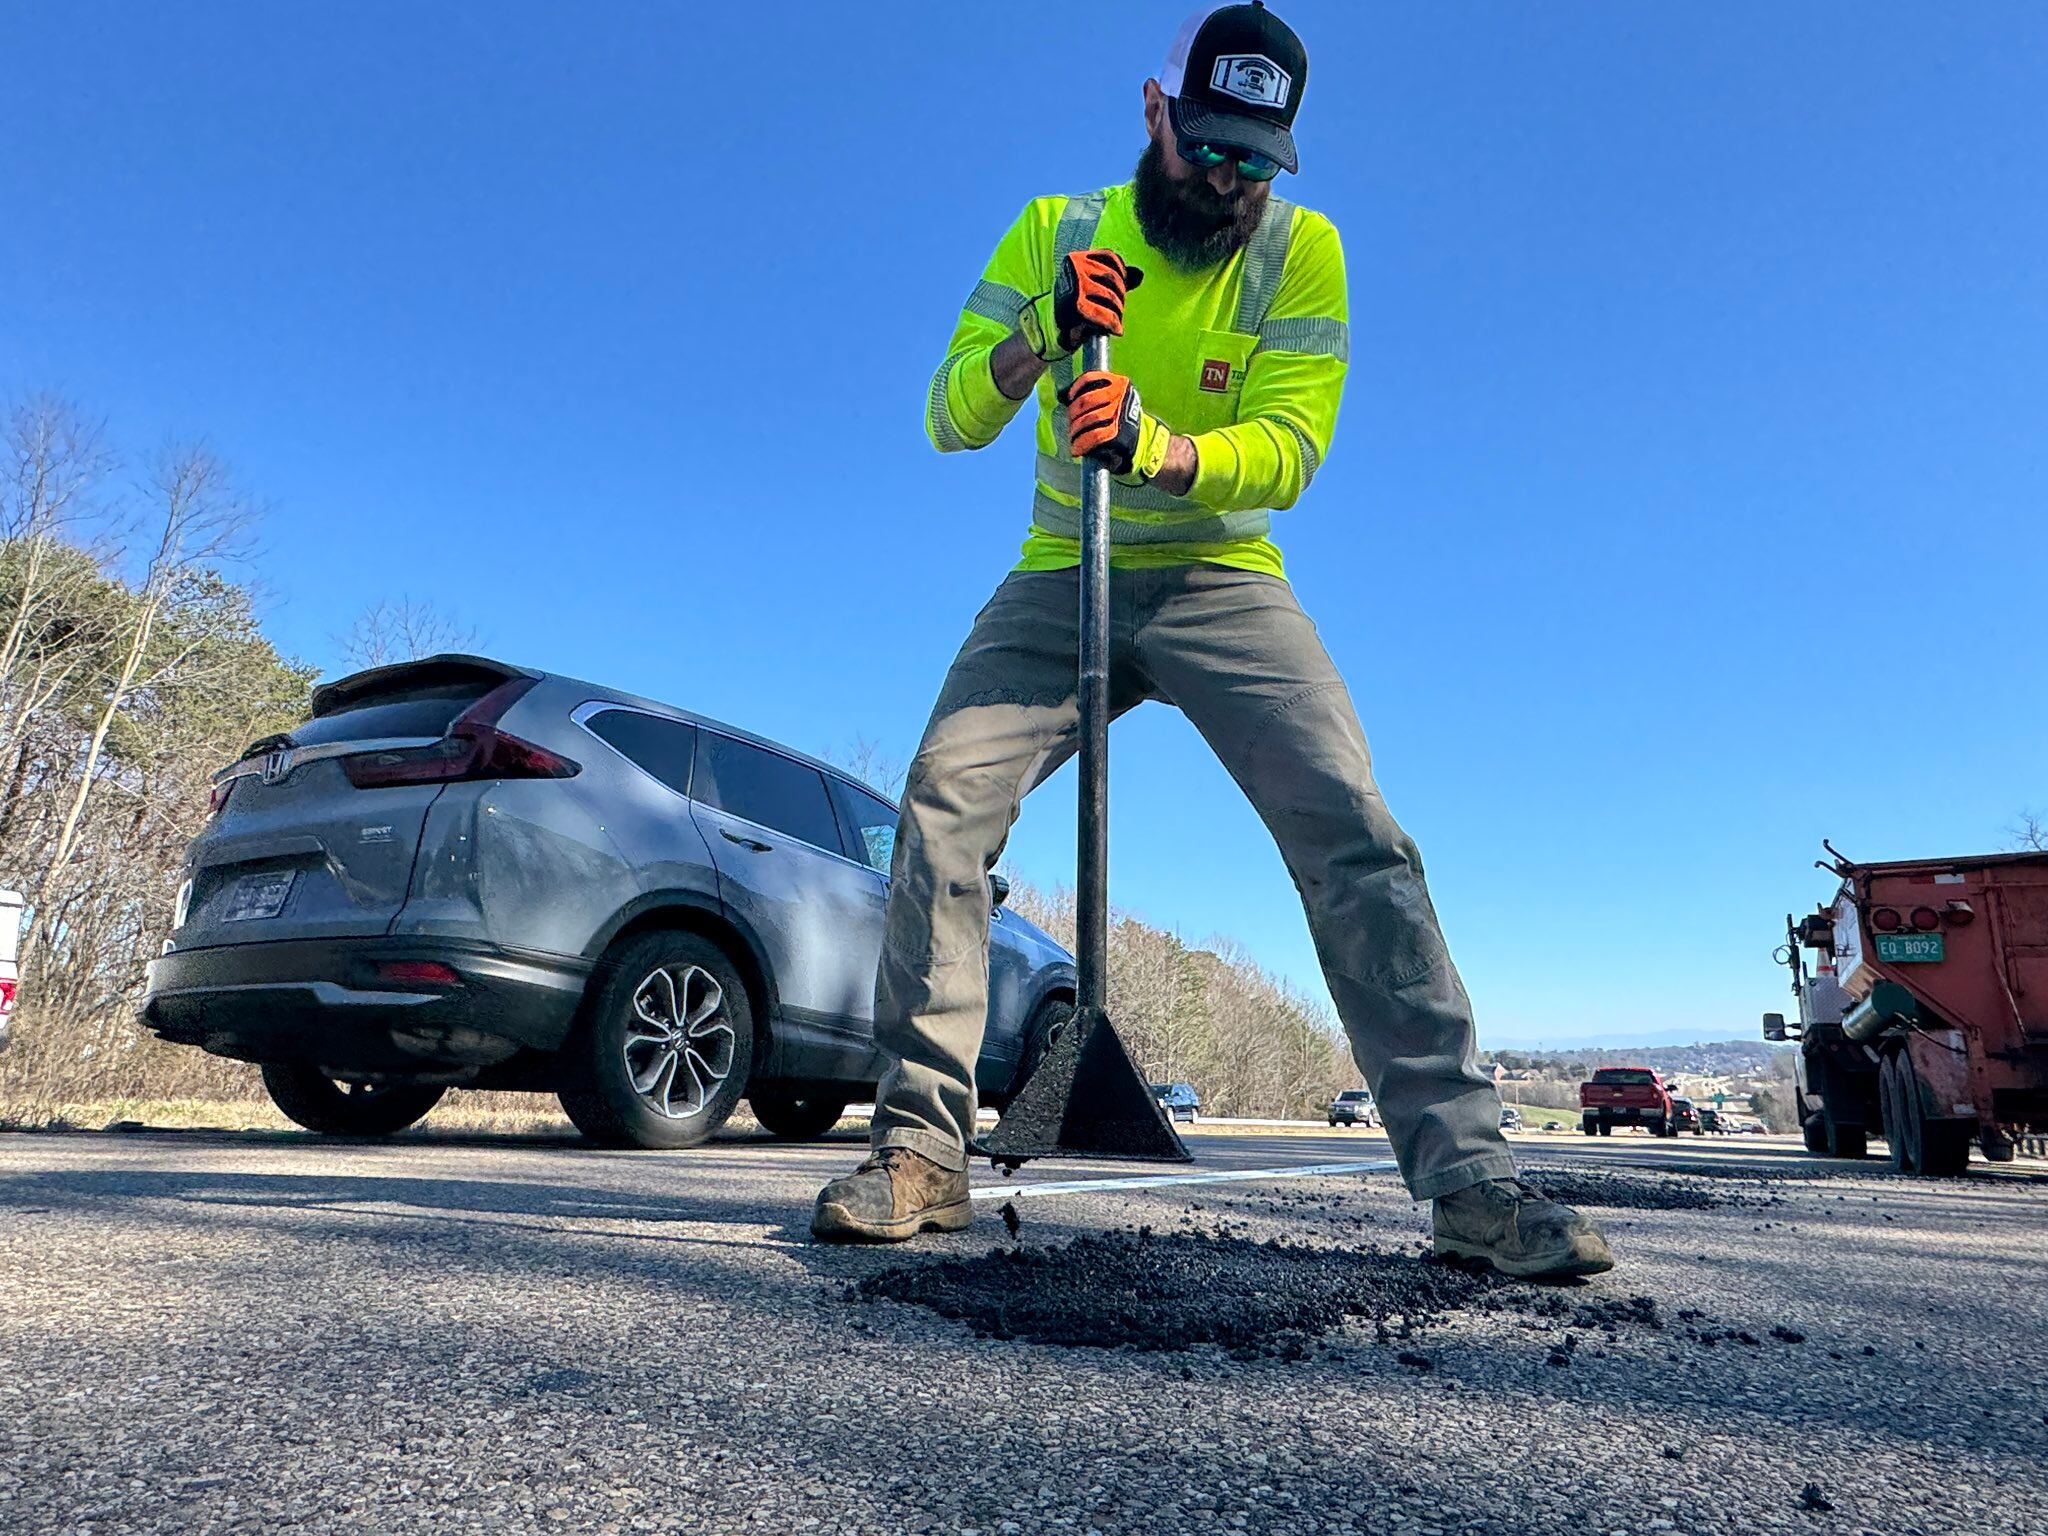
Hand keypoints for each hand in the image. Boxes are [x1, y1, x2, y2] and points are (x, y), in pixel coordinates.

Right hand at [1019, 249, 1144, 361]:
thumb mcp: (1091, 286)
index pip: (1110, 258)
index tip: (1122, 288)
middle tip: (1117, 309)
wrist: (1048, 329)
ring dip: (1118, 312)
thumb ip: (1114, 278)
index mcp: (1076, 259)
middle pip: (1113, 278)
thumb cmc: (1072, 306)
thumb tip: (1139, 274)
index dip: (1122, 273)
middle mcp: (1075, 269)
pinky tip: (1116, 330)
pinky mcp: (1076, 307)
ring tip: (1114, 320)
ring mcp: (1075, 287)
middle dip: (1120, 297)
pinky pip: (1106, 315)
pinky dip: (1114, 324)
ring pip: (1112, 297)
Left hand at [1058, 370, 1171, 482]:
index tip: (1069, 397)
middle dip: (1073, 413)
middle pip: (1085, 401)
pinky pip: (1092, 436)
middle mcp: (1120, 397)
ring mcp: (1119, 415)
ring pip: (1087, 419)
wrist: (1144, 442)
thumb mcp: (1113, 400)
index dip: (1076, 387)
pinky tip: (1077, 448)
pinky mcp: (1117, 433)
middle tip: (1072, 422)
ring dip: (1075, 430)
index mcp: (1120, 384)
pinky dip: (1081, 443)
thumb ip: (1092, 394)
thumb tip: (1061, 394)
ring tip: (1073, 436)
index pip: (1091, 378)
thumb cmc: (1121, 420)